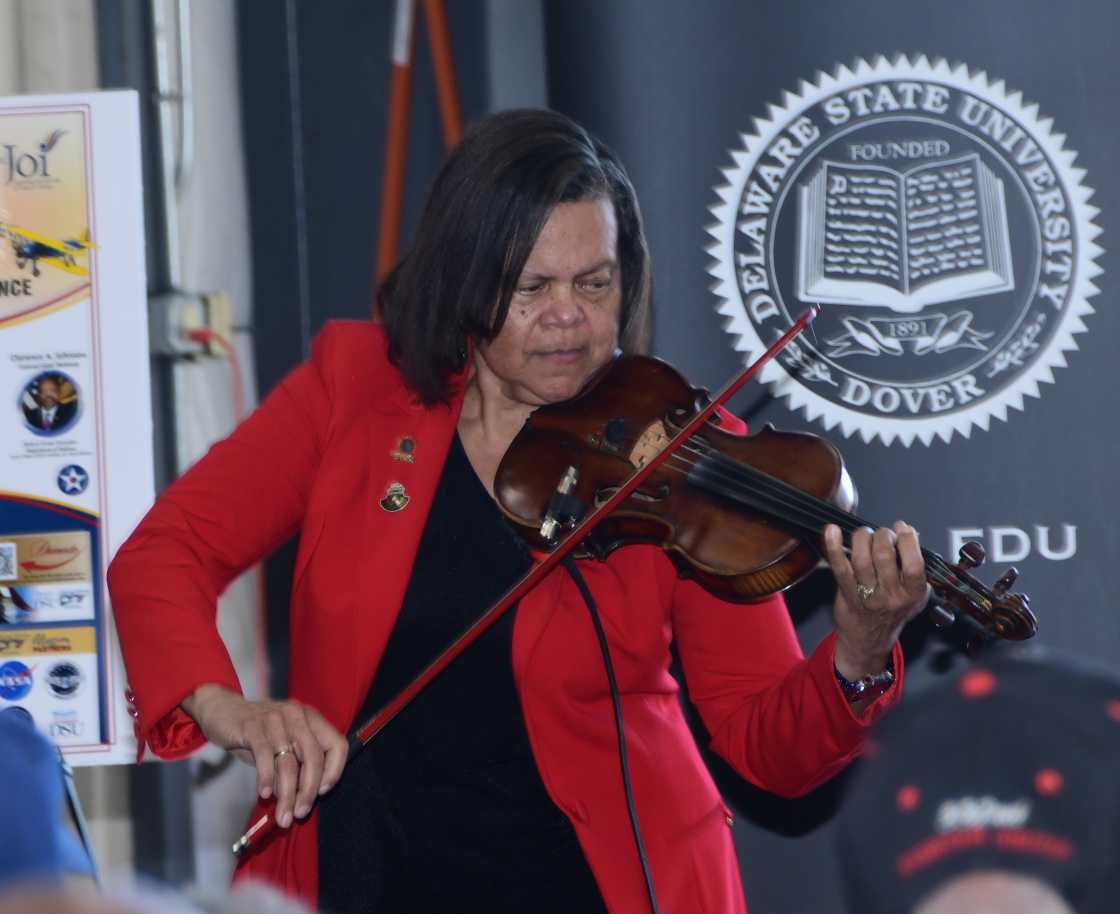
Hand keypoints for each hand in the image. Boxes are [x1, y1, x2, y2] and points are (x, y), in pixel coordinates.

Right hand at [182, 684, 347, 827]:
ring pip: (288, 762)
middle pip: (313, 756)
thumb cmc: (259, 734)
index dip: (334, 771)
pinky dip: (267, 778)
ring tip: (283, 815)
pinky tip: (265, 794)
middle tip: (300, 813)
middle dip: (309, 789)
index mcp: (311, 719)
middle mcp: (297, 716)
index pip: (337, 744)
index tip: (323, 792)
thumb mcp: (283, 745)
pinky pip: (264, 756)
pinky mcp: (253, 727)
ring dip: (287, 794)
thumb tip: (304, 798)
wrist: (224, 712)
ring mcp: (275, 719)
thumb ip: (297, 765)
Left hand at [823, 521, 929, 679]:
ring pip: (862, 559)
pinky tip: (831, 531)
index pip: (914, 565)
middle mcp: (891, 596)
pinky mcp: (847, 594)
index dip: (908, 541)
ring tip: (864, 534)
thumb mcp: (915, 594)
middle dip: (882, 535)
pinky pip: (839, 567)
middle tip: (881, 533)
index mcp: (913, 594)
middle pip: (884, 556)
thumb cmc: (893, 611)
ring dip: (862, 538)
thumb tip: (911, 533)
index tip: (902, 527)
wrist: (869, 640)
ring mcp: (867, 596)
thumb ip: (915, 566)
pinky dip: (833, 547)